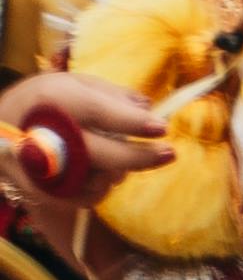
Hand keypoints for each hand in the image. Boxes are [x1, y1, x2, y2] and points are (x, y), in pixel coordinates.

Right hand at [0, 74, 161, 213]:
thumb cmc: (42, 101)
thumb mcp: (73, 82)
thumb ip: (112, 94)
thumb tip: (147, 108)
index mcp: (54, 99)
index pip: (96, 112)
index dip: (131, 122)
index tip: (161, 127)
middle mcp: (43, 134)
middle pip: (95, 153)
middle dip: (137, 157)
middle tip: (168, 154)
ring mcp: (38, 165)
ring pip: (90, 179)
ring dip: (119, 171)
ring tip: (129, 157)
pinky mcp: (37, 189)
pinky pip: (79, 198)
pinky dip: (101, 189)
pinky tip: (107, 175)